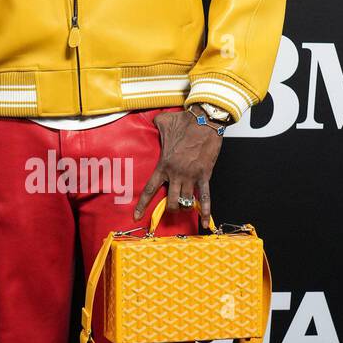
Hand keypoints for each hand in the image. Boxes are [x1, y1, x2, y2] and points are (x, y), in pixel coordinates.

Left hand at [132, 109, 223, 230]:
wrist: (205, 120)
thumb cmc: (185, 121)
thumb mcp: (163, 122)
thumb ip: (154, 125)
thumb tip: (150, 121)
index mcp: (163, 165)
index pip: (150, 189)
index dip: (142, 205)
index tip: (137, 216)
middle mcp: (176, 173)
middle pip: (170, 201)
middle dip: (170, 208)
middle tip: (170, 208)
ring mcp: (191, 176)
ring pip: (186, 202)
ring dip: (185, 208)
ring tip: (185, 208)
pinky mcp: (205, 175)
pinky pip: (205, 197)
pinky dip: (206, 211)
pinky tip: (205, 222)